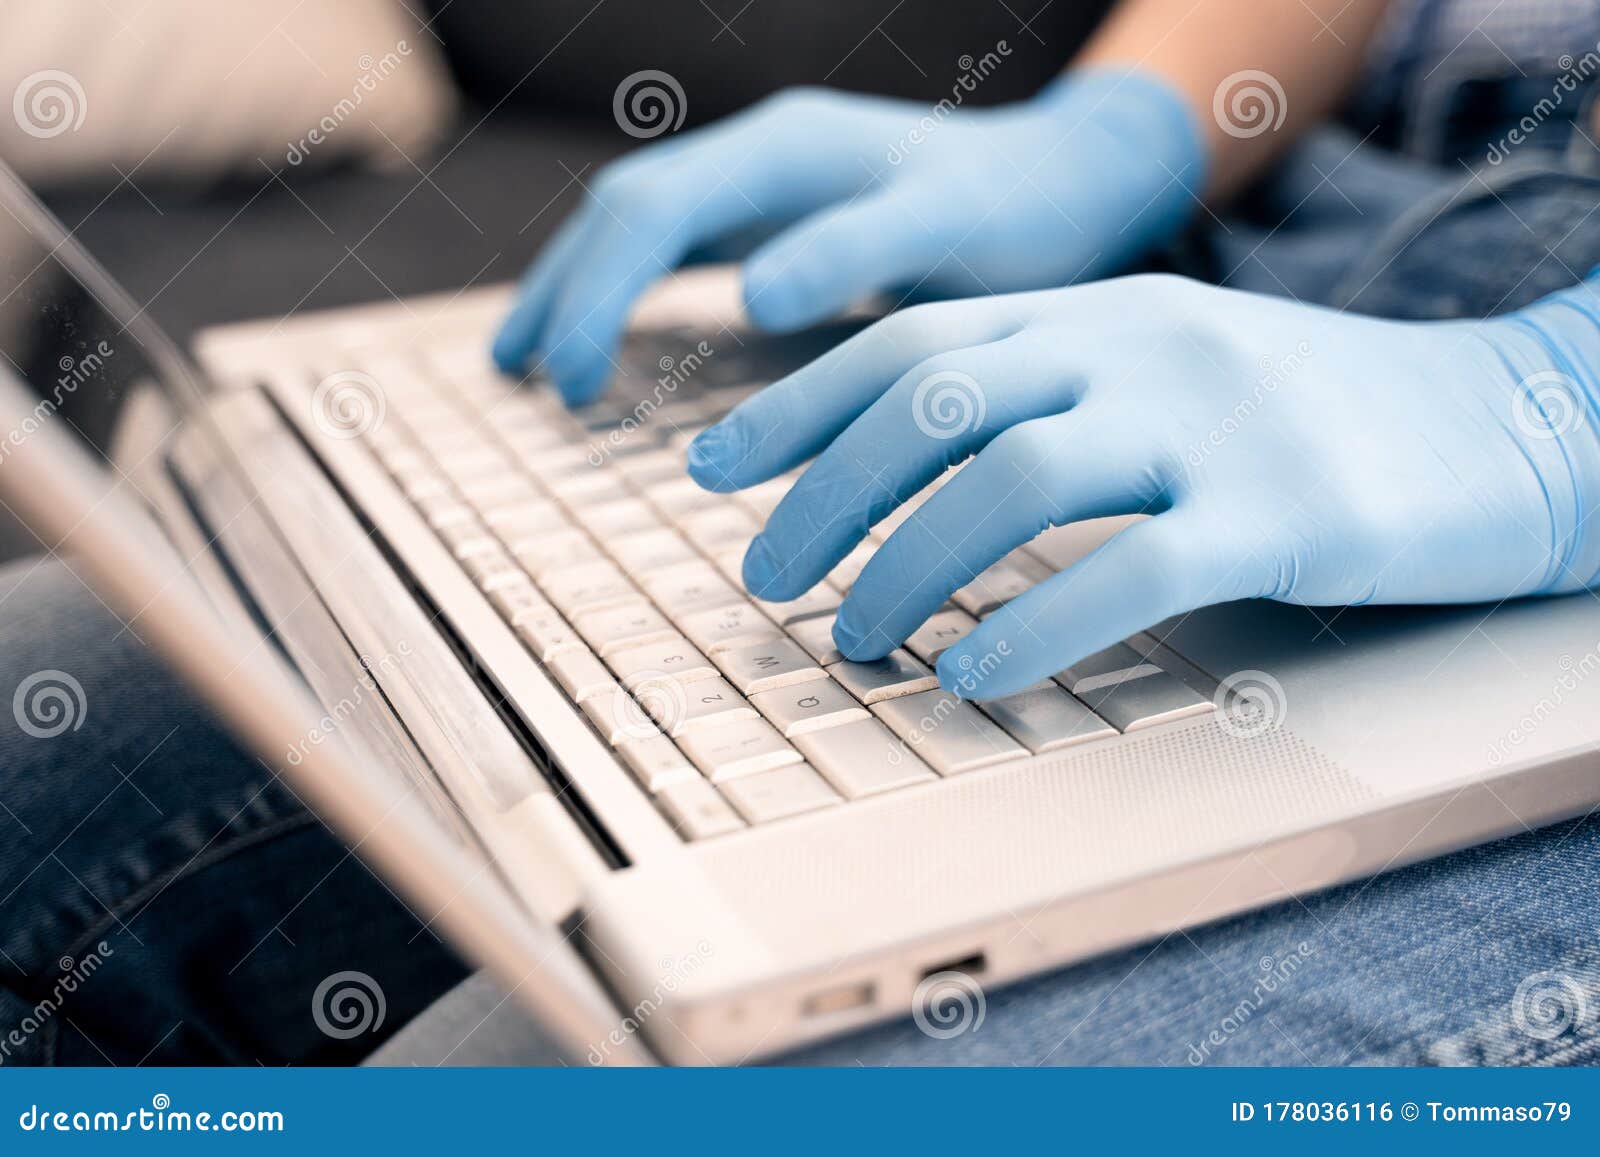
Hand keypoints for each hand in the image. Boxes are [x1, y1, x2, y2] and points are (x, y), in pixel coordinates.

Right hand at [492, 69, 1204, 403]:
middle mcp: (764, 152)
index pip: (650, 213)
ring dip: (577, 286)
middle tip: (528, 382)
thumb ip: (858, 250)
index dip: (597, 297)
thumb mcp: (952, 228)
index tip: (571, 386)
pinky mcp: (781, 213)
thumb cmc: (1024, 212)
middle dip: (564, 290)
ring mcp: (768, 180)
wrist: (1076, 177)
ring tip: (524, 359)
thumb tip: (752, 292)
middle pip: (625, 209)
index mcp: (788, 150)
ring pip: (638, 222)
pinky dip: (624, 289)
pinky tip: (605, 336)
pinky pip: (675, 243)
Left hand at [684, 274, 1599, 698]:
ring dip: (904, 565)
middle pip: (935, 401)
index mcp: (1100, 311)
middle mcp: (1140, 346)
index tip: (715, 469)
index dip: (797, 405)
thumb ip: (1052, 394)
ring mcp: (1214, 423)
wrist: (1504, 424)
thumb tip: (910, 472)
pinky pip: (1129, 567)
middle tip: (762, 579)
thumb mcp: (1168, 369)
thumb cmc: (1310, 416)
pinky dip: (1031, 625)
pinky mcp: (1284, 515)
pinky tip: (969, 676)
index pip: (912, 341)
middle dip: (823, 493)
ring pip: (1012, 478)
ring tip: (853, 640)